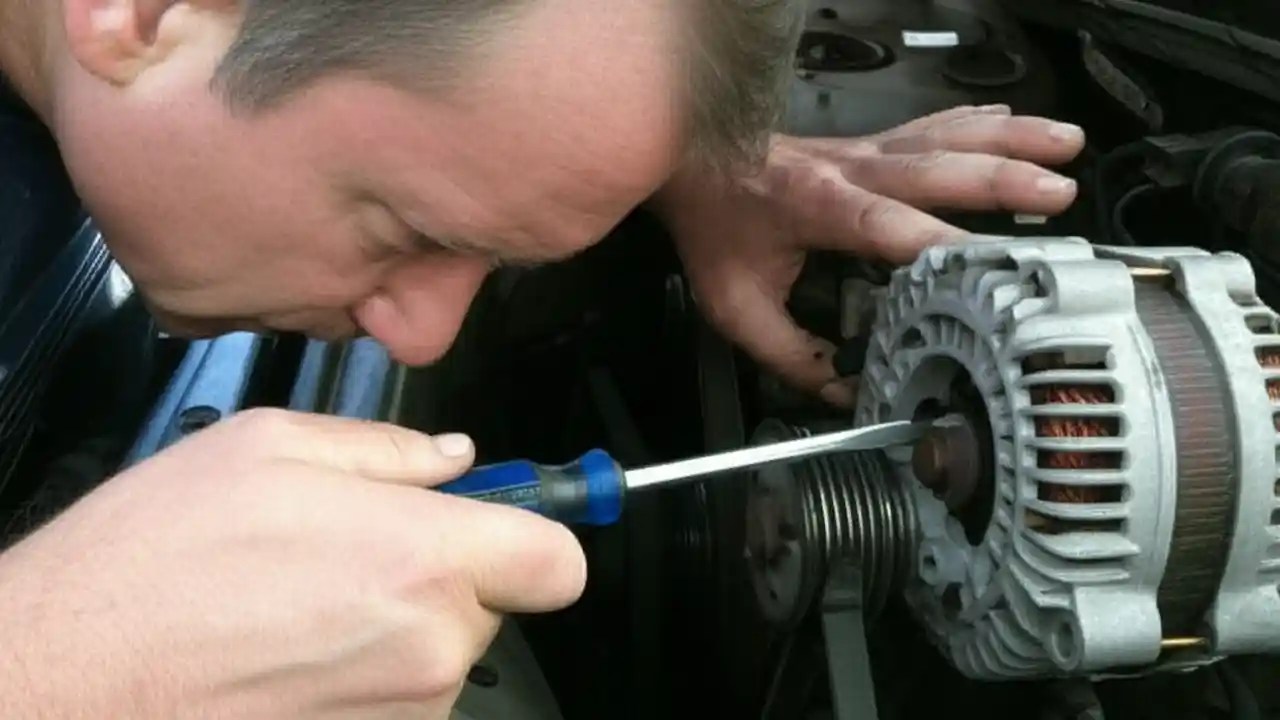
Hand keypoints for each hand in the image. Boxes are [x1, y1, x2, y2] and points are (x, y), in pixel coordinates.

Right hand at [0, 408, 584, 718]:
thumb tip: (453, 460)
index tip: (505, 524)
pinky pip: (396, 702)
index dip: (536, 537)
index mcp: (422, 558)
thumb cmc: (151, 564)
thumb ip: (387, 450)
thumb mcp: (268, 448)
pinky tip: (289, 649)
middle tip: (358, 551)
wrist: (63, 679)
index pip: (559, 563)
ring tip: (301, 601)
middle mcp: (426, 650)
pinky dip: (361, 677)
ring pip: (441, 656)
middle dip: (444, 574)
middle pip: (493, 605)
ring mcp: (398, 716)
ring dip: (395, 627)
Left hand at [654, 104, 1085, 405]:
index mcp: (819, 208)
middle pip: (937, 168)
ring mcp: (866, 150)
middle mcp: (852, 171)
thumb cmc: (714, 224)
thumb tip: (842, 394)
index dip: (943, 246)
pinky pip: (934, 124)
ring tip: (1067, 144)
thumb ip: (790, 355)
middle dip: (1003, 180)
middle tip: (1058, 198)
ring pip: (948, 136)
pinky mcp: (872, 143)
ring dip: (1011, 138)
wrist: (689, 160)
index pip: (890, 228)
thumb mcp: (735, 306)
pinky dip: (981, 119)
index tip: (994, 268)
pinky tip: (1017, 119)